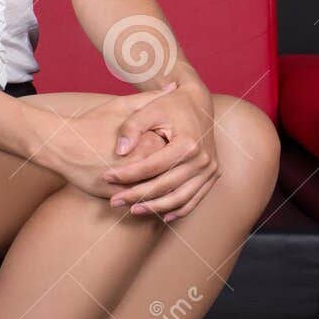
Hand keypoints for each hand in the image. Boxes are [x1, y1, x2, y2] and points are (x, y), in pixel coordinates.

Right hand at [31, 82, 179, 198]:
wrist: (61, 144)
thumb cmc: (91, 123)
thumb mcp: (121, 106)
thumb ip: (150, 98)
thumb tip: (173, 88)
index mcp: (147, 143)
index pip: (173, 149)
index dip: (170, 146)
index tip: (166, 142)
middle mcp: (141, 165)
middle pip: (166, 170)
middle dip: (166, 167)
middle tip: (157, 159)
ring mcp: (128, 183)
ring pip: (153, 189)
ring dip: (158, 186)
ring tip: (149, 174)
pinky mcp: (115, 196)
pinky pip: (135, 200)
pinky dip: (141, 197)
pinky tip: (139, 188)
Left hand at [101, 84, 219, 221]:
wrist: (198, 103)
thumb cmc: (169, 105)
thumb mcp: (148, 109)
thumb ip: (131, 127)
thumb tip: (120, 151)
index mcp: (188, 143)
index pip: (152, 167)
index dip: (127, 174)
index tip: (106, 177)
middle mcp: (203, 159)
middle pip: (165, 186)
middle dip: (137, 196)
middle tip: (114, 201)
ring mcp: (210, 169)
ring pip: (181, 198)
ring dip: (156, 208)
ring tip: (132, 210)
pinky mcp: (213, 174)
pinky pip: (195, 199)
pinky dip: (178, 209)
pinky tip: (160, 215)